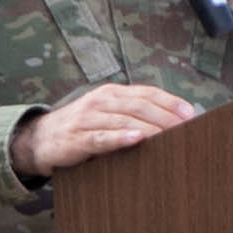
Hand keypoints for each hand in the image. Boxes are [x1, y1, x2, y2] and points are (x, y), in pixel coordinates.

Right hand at [15, 84, 201, 179]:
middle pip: (139, 106)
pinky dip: (120, 138)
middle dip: (165, 117)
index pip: (147, 93)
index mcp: (112, 93)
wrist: (41, 139)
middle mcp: (101, 100)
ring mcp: (88, 118)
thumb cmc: (83, 128)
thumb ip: (134, 116)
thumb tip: (173, 125)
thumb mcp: (108, 115)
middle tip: (187, 130)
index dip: (170, 102)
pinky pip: (101, 137)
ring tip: (170, 136)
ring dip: (149, 128)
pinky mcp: (77, 138)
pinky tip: (136, 140)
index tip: (192, 114)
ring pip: (124, 120)